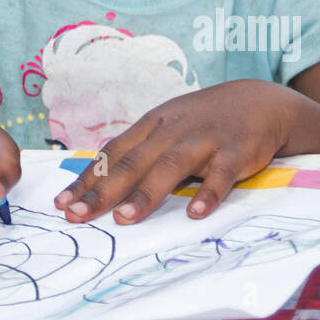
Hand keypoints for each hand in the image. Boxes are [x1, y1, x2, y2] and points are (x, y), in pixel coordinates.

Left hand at [54, 81, 296, 223]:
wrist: (258, 101)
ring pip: (170, 166)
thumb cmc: (203, 121)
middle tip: (77, 215)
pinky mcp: (235, 152)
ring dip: (147, 193)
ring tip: (125, 219)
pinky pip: (221, 175)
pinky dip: (209, 193)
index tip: (62, 203)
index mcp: (152, 126)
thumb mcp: (167, 126)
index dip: (87, 178)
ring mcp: (203, 140)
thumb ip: (138, 151)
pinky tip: (195, 213)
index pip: (112, 154)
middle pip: (133, 162)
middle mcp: (172, 131)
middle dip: (103, 190)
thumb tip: (96, 179)